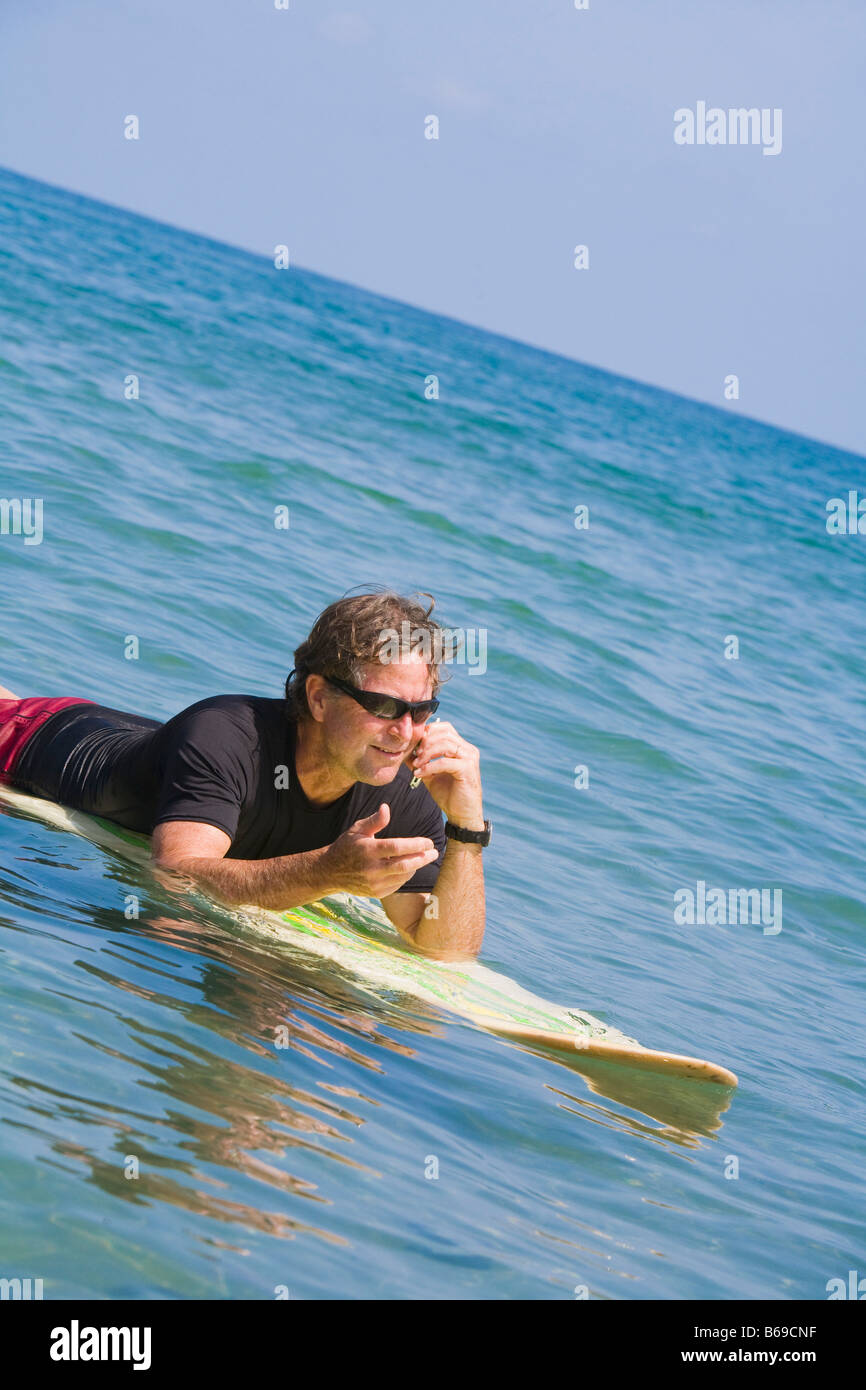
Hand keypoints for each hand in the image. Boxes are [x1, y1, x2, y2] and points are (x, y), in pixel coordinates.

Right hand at [323, 803, 438, 896]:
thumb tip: (386, 808)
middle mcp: (371, 868)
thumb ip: (374, 820)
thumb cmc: (347, 846)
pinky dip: (406, 875)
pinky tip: (409, 867)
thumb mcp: (357, 830)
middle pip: (404, 865)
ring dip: (416, 867)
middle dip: (423, 858)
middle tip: (434, 853)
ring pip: (403, 876)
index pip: (397, 847)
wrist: (330, 872)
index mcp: (368, 850)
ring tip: (423, 858)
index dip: (416, 844)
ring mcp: (373, 883)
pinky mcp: (375, 893)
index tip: (429, 842)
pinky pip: (397, 884)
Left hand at [407, 720, 483, 827]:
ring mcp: (469, 758)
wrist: (462, 815)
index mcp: (461, 747)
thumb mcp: (430, 774)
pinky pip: (445, 762)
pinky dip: (429, 766)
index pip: (444, 728)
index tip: (414, 746)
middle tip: (414, 755)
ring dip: (426, 753)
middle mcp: (467, 749)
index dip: (427, 733)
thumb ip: (421, 761)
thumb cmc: (448, 794)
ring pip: (445, 744)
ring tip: (416, 764)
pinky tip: (420, 773)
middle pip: (444, 732)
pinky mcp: (467, 769)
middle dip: (425, 742)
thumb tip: (405, 751)